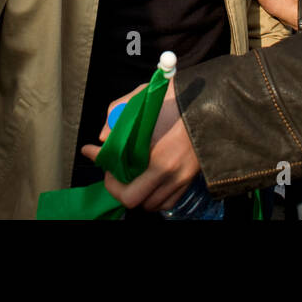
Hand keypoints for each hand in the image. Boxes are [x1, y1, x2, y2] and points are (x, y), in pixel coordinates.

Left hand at [80, 76, 202, 210]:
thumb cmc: (176, 98)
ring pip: (150, 204)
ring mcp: (182, 179)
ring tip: (130, 176)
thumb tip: (104, 137)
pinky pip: (167, 201)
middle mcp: (170, 174)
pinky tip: (148, 181)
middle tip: (112, 170)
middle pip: (132, 199)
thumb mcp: (143, 97)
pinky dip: (154, 197)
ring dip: (136, 193)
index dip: (100, 163)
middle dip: (116, 187)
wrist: (211, 101)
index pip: (120, 179)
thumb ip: (118, 113)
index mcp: (159, 158)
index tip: (90, 151)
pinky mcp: (190, 180)